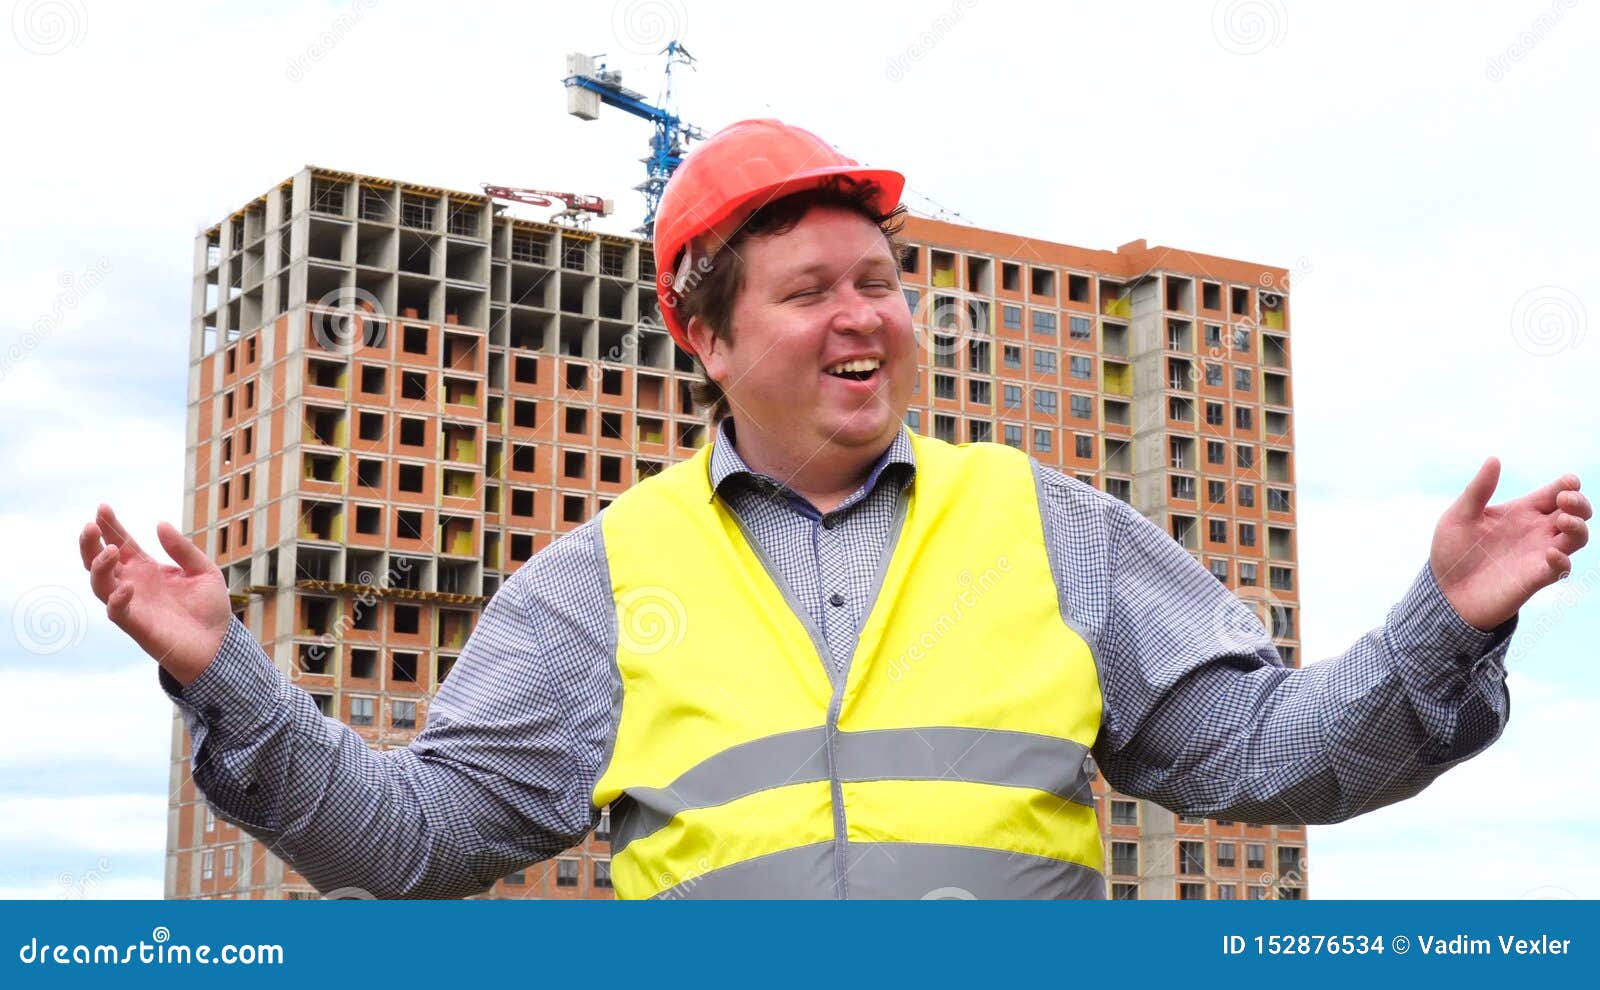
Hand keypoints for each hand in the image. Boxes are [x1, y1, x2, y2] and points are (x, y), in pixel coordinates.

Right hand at [79, 504, 232, 686]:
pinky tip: (128, 587)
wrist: (218, 645)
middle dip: (90, 543)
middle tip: (91, 526)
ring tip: (112, 551)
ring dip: (100, 567)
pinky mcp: (136, 625)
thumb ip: (183, 549)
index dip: (110, 526)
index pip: (121, 543)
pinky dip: (117, 599)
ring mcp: (132, 605)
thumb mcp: (203, 571)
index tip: (102, 507)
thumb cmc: (208, 609)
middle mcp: (133, 584)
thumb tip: (160, 524)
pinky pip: (116, 612)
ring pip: (99, 584)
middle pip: (99, 561)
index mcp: (146, 569)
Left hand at [1431, 459, 1590, 630]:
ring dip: (1577, 527)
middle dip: (1579, 503)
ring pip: (1577, 538)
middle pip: (1575, 512)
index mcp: (1521, 512)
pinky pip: (1562, 568)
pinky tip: (1549, 553)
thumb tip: (1494, 459)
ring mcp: (1538, 555)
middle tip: (1566, 499)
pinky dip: (1562, 560)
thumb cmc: (1452, 552)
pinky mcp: (1535, 579)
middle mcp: (1536, 531)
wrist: (1444, 593)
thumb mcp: (1459, 516)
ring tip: (1563, 521)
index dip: (1568, 484)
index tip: (1567, 482)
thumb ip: (1478, 490)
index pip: (1555, 492)